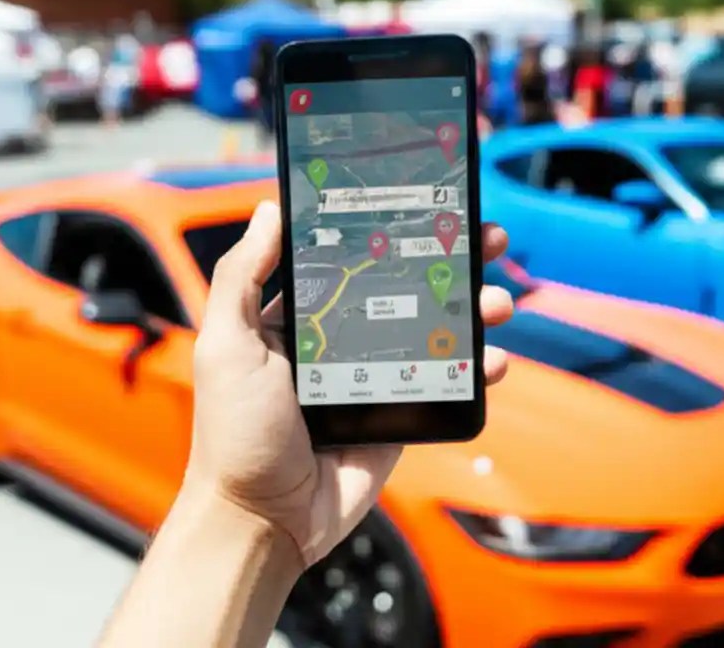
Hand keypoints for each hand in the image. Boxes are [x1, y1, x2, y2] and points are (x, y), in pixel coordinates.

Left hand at [185, 201, 514, 568]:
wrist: (265, 520)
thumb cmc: (234, 435)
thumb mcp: (226, 346)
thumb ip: (242, 277)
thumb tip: (269, 211)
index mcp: (298, 316)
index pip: (350, 257)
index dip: (388, 228)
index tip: (421, 203)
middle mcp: (339, 339)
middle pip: (406, 285)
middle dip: (449, 261)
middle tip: (487, 238)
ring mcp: (374, 375)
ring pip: (435, 330)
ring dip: (473, 309)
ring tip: (498, 301)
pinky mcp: (400, 414)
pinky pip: (445, 383)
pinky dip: (476, 369)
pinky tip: (494, 359)